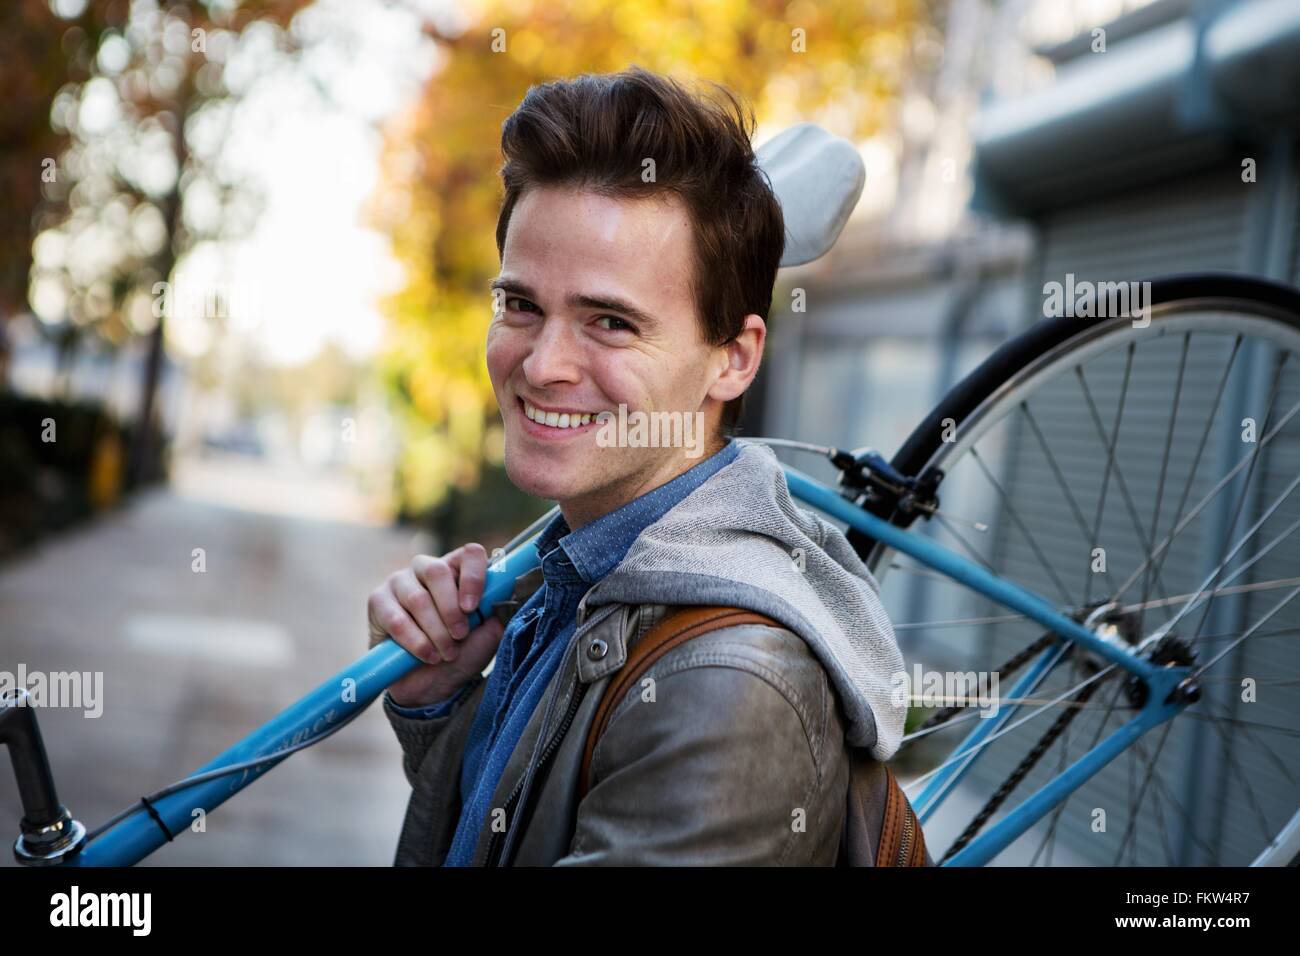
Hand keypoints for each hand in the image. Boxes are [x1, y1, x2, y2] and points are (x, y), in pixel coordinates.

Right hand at [367, 543, 505, 708]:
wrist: (429, 686)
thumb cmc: (460, 654)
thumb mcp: (486, 637)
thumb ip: (495, 616)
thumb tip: (504, 599)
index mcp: (458, 571)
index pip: (469, 554)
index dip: (474, 576)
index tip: (473, 607)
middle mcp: (427, 569)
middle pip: (438, 571)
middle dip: (451, 609)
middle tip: (460, 635)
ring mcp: (400, 582)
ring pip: (418, 598)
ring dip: (435, 631)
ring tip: (445, 653)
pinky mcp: (378, 600)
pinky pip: (396, 618)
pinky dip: (415, 641)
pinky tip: (427, 655)